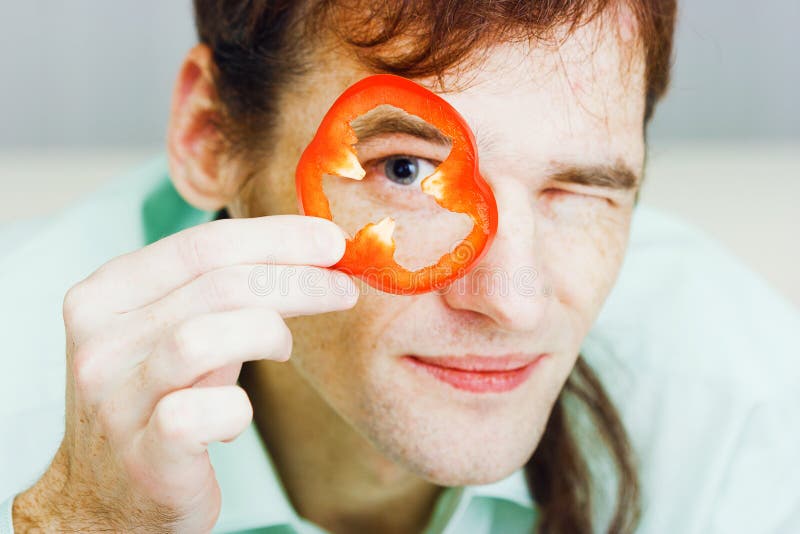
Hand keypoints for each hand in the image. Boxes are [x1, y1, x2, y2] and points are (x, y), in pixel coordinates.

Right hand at [12, 215, 357, 532]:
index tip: (329, 241)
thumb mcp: (173, 333)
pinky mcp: (143, 454)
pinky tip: (239, 415)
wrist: (103, 497)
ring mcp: (116, 399)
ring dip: (269, 334)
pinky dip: (238, 408)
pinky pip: (202, 413)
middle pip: (218, 285)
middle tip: (342, 288)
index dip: (277, 237)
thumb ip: (220, 293)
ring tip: (282, 349)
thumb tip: (309, 255)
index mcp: (107, 295)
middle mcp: (101, 341)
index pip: (202, 244)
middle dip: (297, 280)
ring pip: (205, 338)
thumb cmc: (156, 401)